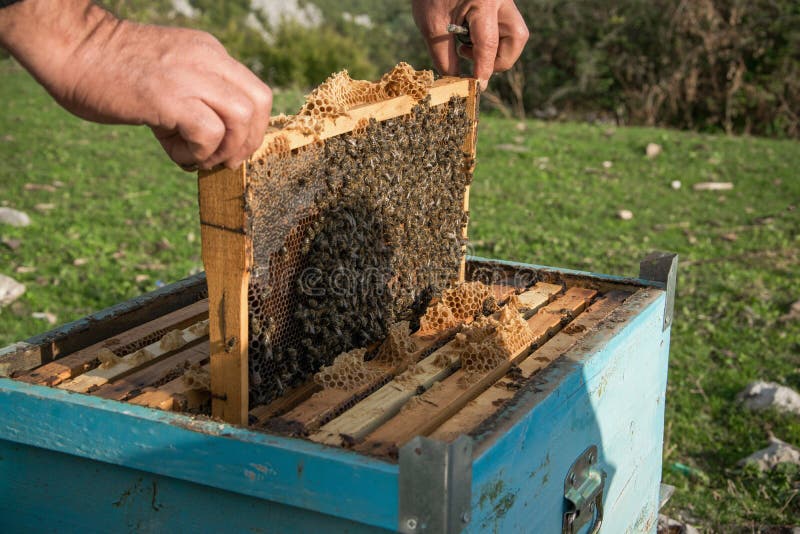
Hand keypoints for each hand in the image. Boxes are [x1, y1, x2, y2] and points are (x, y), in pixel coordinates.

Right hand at [0, 0, 271, 169]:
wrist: (69, 49)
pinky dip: (200, 153)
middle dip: (248, 142)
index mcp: (210, 53)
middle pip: (260, 103)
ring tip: (196, 157)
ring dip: (225, 149)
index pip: (257, 93)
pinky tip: (175, 152)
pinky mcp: (168, 97)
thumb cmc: (111, 71)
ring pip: (242, 116)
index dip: (252, 129)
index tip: (229, 148)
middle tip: (220, 159)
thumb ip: (196, 102)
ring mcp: (188, 75)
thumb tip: (213, 148)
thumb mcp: (169, 78)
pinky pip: (209, 132)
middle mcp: (206, 59)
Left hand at [412, 0, 528, 89]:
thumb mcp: (431, 24)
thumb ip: (443, 55)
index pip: (488, 43)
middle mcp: (501, 0)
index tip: (477, 87)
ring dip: (497, 51)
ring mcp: (504, 0)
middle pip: (516, 37)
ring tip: (467, 49)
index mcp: (484, 1)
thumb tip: (456, 80)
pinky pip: (505, 27)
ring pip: (515, 34)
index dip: (483, 69)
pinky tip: (470, 39)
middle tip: (476, 66)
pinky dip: (492, 40)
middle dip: (500, 59)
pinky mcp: (500, 4)